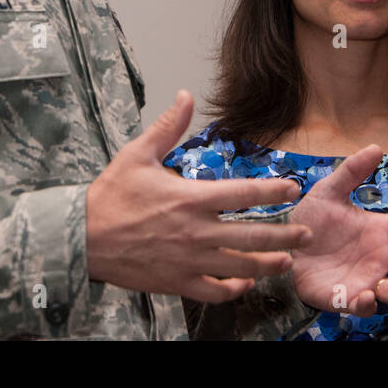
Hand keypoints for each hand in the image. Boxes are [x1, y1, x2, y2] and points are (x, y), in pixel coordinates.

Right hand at [86, 90, 312, 302]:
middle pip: (254, 236)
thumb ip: (168, 127)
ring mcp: (189, 260)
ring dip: (269, 265)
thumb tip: (185, 96)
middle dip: (285, 236)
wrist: (82, 237)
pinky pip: (214, 291)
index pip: (244, 193)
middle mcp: (196, 232)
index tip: (292, 189)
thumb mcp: (137, 154)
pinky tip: (245, 283)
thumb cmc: (110, 197)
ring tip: (287, 261)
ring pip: (241, 267)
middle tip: (305, 234)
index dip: (273, 191)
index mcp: (190, 198)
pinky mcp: (178, 282)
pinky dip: (235, 289)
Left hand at [290, 144, 387, 315]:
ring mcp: (364, 278)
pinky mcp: (345, 298)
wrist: (282, 248)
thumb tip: (376, 146)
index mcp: (378, 230)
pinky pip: (362, 305)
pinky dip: (367, 304)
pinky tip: (366, 296)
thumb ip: (351, 172)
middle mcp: (377, 256)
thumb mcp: (328, 192)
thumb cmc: (311, 220)